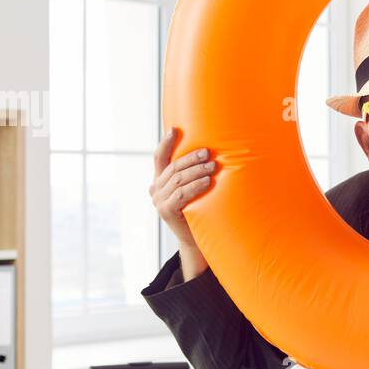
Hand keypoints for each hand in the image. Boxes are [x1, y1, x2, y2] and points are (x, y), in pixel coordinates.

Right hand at [151, 127, 215, 279]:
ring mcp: (159, 201)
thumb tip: (210, 152)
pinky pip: (181, 194)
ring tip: (212, 167)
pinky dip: (195, 186)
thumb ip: (193, 174)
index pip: (159, 158)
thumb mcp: (194, 189)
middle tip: (208, 153)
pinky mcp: (166, 211)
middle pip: (173, 167)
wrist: (197, 238)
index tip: (175, 130)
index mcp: (160, 180)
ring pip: (178, 180)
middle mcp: (156, 189)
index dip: (165, 143)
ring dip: (196, 171)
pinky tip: (207, 182)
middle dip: (191, 158)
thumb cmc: (199, 210)